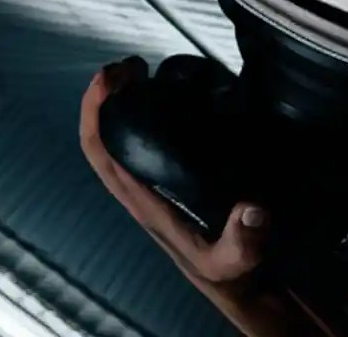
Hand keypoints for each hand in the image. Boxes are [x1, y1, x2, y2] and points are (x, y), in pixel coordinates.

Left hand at [80, 57, 267, 287]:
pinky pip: (147, 139)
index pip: (100, 152)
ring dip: (123, 100)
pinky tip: (173, 93)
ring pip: (121, 135)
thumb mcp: (236, 261)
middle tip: (132, 63)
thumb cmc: (229, 271)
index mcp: (143, 202)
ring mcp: (155, 181)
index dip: (94, 112)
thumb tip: (252, 209)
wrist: (240, 282)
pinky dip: (149, 111)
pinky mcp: (174, 177)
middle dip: (107, 95)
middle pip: (103, 135)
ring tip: (145, 68)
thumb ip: (242, 240)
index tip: (108, 78)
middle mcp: (141, 187)